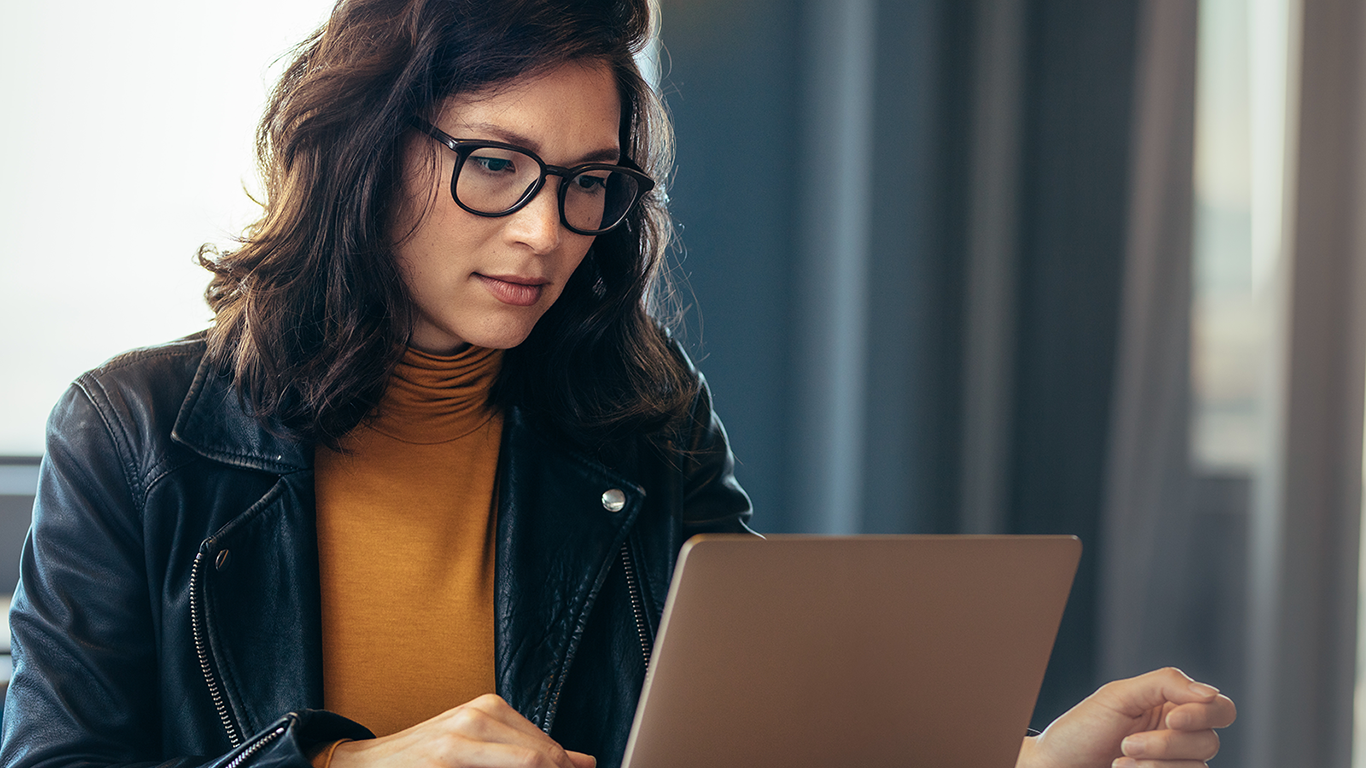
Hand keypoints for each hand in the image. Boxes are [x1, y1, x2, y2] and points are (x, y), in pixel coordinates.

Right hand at [328, 694, 595, 767]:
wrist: (363, 765)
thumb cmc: (424, 756)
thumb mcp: (479, 743)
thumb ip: (529, 749)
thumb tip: (584, 762)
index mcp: (488, 709)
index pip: (547, 748)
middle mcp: (475, 719)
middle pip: (540, 757)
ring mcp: (457, 743)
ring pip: (528, 764)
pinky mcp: (443, 764)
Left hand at [1016, 667, 1235, 767]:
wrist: (1056, 765)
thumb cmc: (1082, 729)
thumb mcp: (1119, 696)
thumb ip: (1165, 684)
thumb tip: (1210, 692)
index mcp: (1173, 707)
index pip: (1220, 709)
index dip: (1205, 714)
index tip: (1171, 720)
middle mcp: (1180, 737)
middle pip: (1208, 742)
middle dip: (1167, 745)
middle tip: (1128, 744)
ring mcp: (1174, 764)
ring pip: (1196, 767)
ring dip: (1155, 765)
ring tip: (1120, 760)